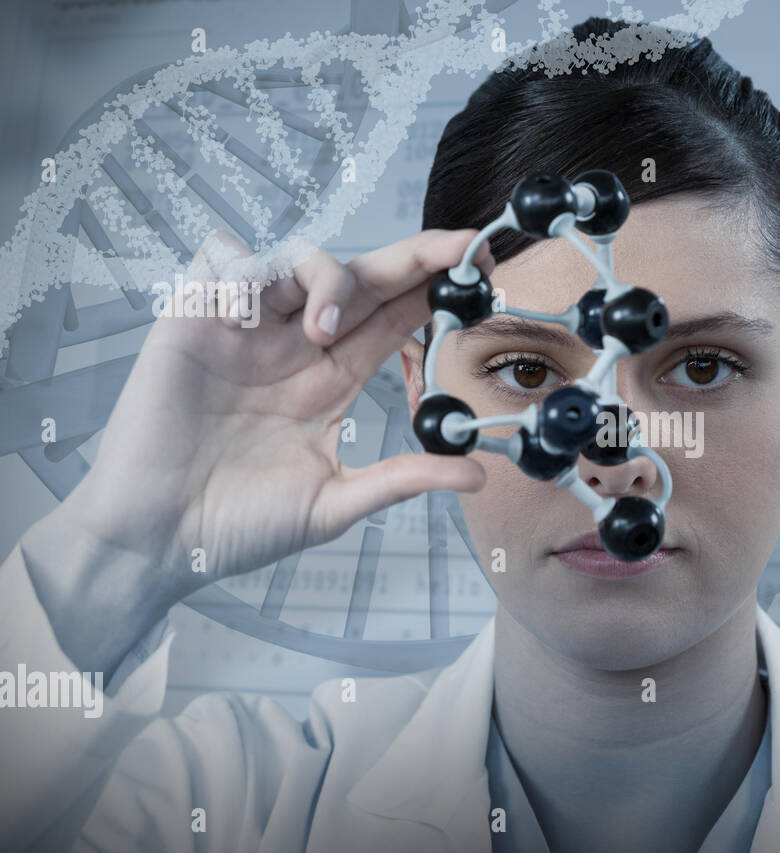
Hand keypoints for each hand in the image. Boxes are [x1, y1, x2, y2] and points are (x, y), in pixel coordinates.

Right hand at [61, 228, 492, 599]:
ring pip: (296, 258)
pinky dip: (241, 265)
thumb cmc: (239, 525)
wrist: (159, 539)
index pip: (393, 318)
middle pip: (361, 278)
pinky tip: (246, 311)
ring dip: (325, 276)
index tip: (482, 266)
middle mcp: (295, 347)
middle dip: (412, 256)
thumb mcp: (334, 503)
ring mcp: (245, 331)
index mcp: (332, 382)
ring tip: (326, 332)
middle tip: (455, 249)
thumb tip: (479, 476)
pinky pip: (218, 257)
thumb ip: (402, 480)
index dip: (435, 287)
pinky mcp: (191, 322)